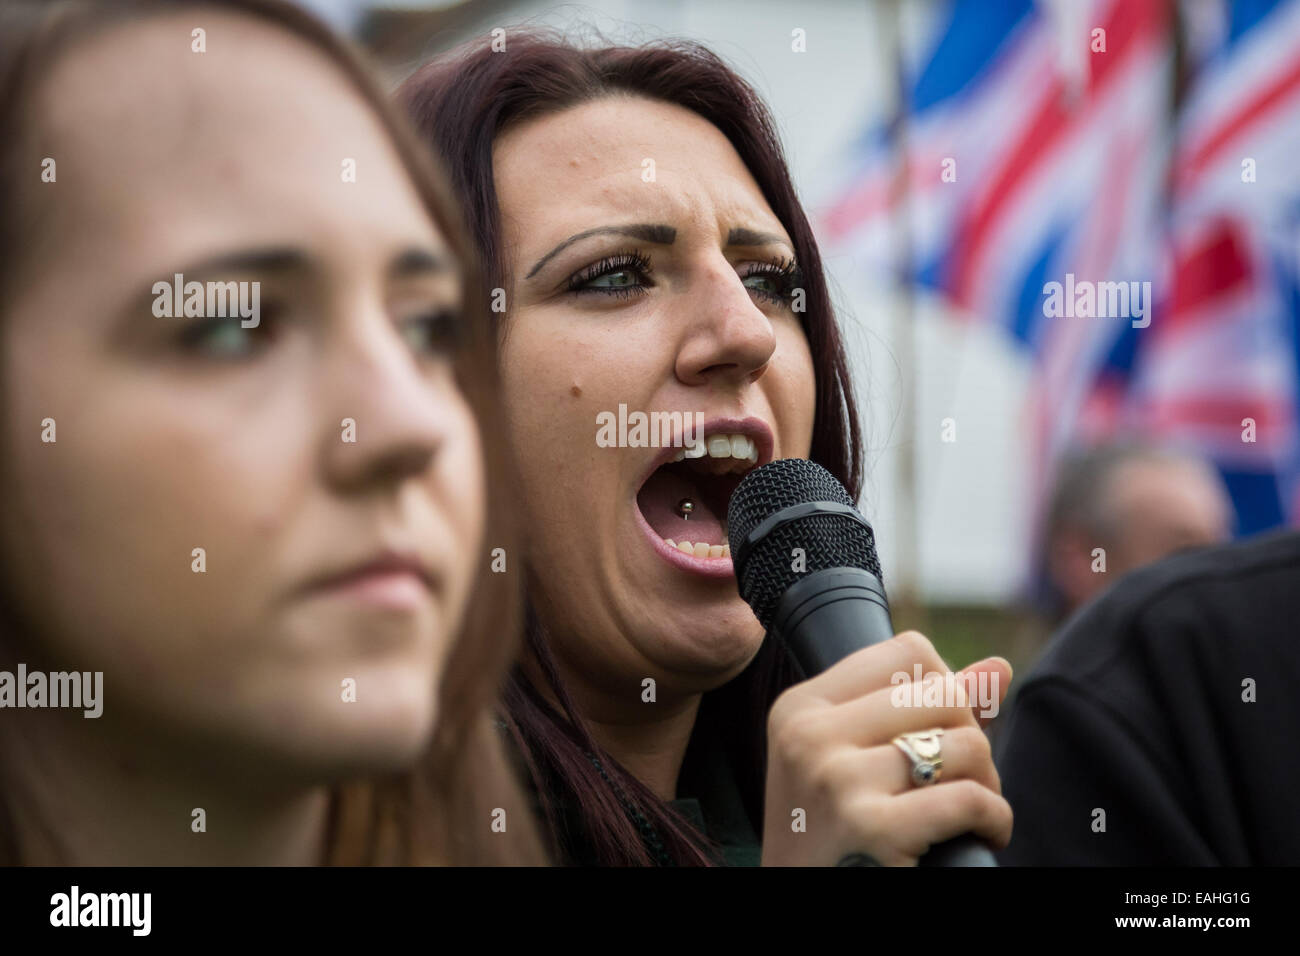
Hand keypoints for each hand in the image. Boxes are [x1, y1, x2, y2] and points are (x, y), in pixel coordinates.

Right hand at [759, 631, 1012, 865]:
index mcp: (800, 708)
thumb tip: (998, 667)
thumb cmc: (834, 840)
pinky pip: (970, 798)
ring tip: (966, 813)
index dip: (943, 689)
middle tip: (960, 781)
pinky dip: (994, 820)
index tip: (936, 734)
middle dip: (970, 738)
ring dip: (986, 783)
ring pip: (966, 744)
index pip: (907, 651)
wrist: (801, 909)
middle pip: (943, 692)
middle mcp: (810, 736)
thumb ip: (921, 710)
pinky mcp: (871, 829)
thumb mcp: (853, 763)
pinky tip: (979, 835)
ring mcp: (836, 780)